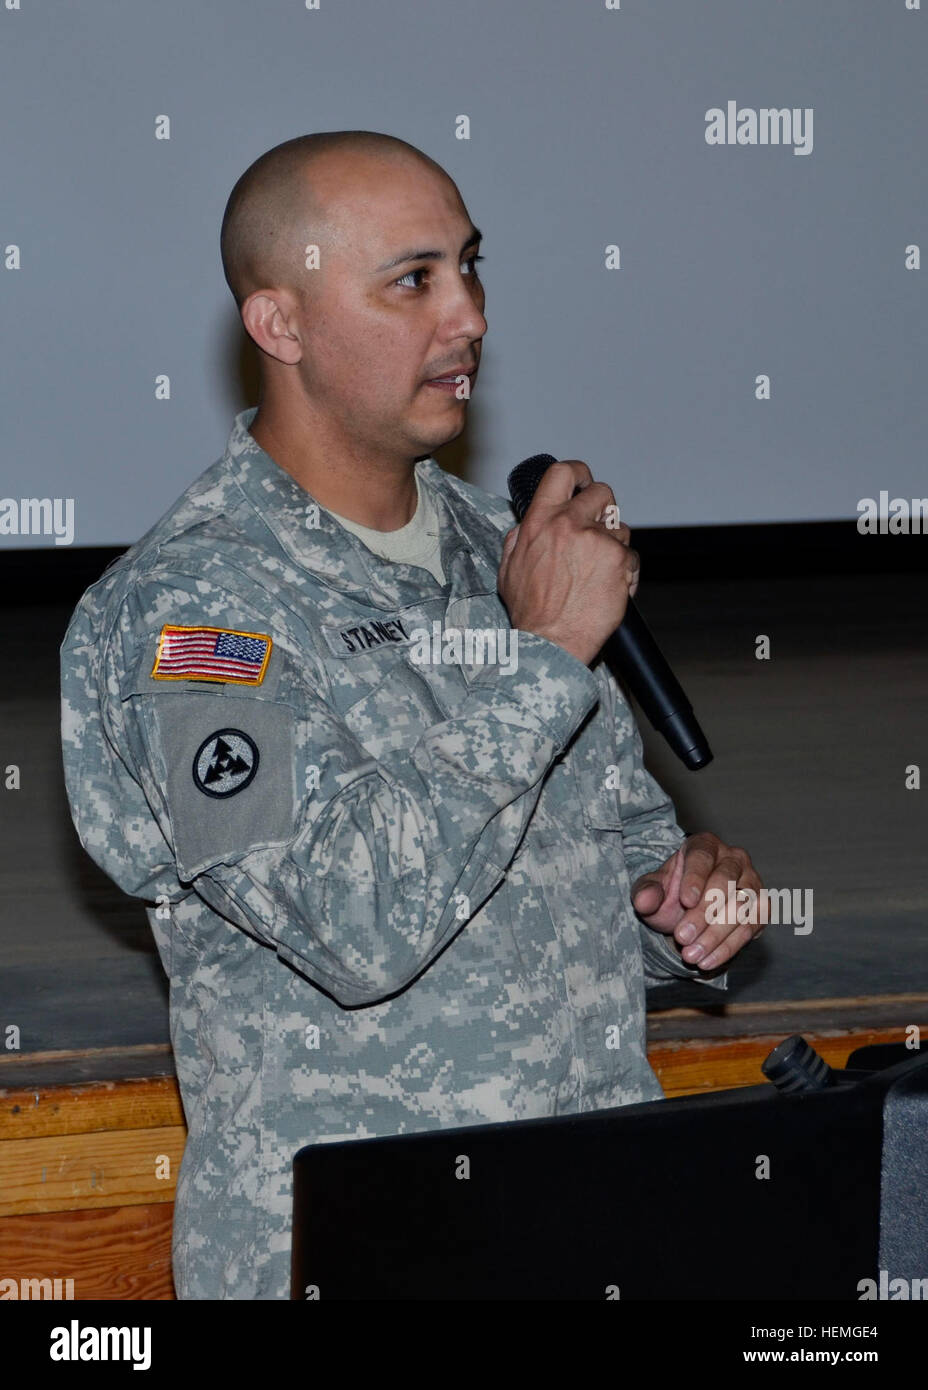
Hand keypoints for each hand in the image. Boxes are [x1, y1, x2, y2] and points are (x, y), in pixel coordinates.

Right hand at [497, 460, 639, 666]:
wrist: (551, 641)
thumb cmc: (531, 611)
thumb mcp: (509, 567)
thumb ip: (521, 536)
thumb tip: (531, 521)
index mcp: (540, 521)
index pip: (562, 472)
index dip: (578, 472)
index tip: (584, 481)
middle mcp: (569, 524)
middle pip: (602, 492)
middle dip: (604, 509)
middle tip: (598, 532)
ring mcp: (597, 540)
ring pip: (620, 528)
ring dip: (614, 546)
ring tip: (598, 573)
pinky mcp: (619, 560)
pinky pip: (631, 556)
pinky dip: (625, 571)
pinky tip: (610, 588)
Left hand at [630, 831, 766, 970]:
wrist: (690, 912)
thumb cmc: (672, 893)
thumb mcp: (652, 891)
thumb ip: (646, 892)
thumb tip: (644, 900)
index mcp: (705, 844)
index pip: (702, 857)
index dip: (695, 878)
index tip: (685, 901)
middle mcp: (734, 858)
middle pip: (724, 883)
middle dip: (703, 913)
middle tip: (682, 937)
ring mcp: (752, 882)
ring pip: (741, 908)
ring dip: (715, 935)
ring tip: (691, 955)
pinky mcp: (762, 907)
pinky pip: (751, 927)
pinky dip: (729, 947)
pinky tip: (708, 961)